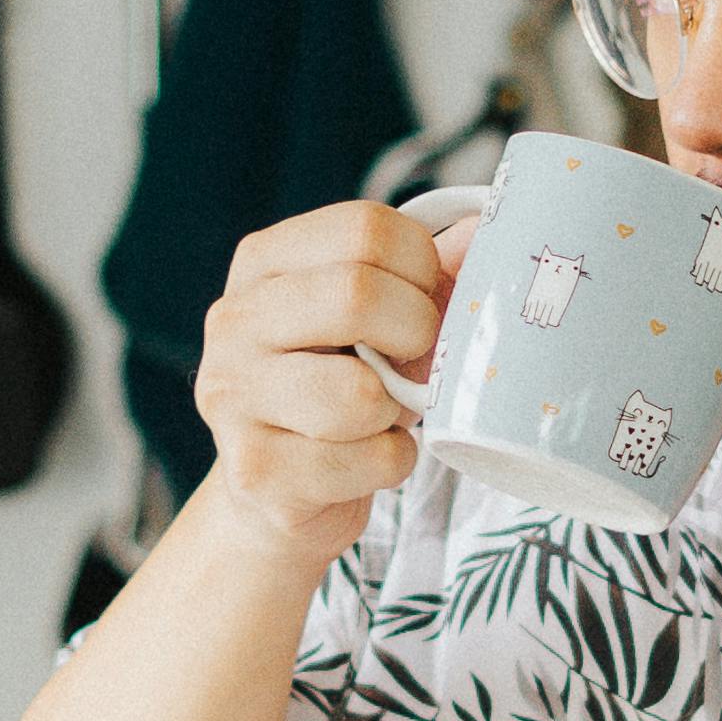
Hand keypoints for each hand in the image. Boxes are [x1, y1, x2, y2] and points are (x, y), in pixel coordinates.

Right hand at [194, 201, 458, 565]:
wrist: (275, 492)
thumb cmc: (336, 390)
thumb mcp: (374, 320)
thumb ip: (425, 272)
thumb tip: (488, 234)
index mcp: (263, 264)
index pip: (365, 229)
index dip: (421, 268)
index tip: (421, 302)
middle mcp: (234, 321)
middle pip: (357, 294)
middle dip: (416, 332)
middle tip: (413, 361)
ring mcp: (234, 398)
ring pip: (360, 393)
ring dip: (396, 411)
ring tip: (377, 416)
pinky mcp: (257, 472)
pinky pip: (370, 461)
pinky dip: (392, 463)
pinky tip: (364, 461)